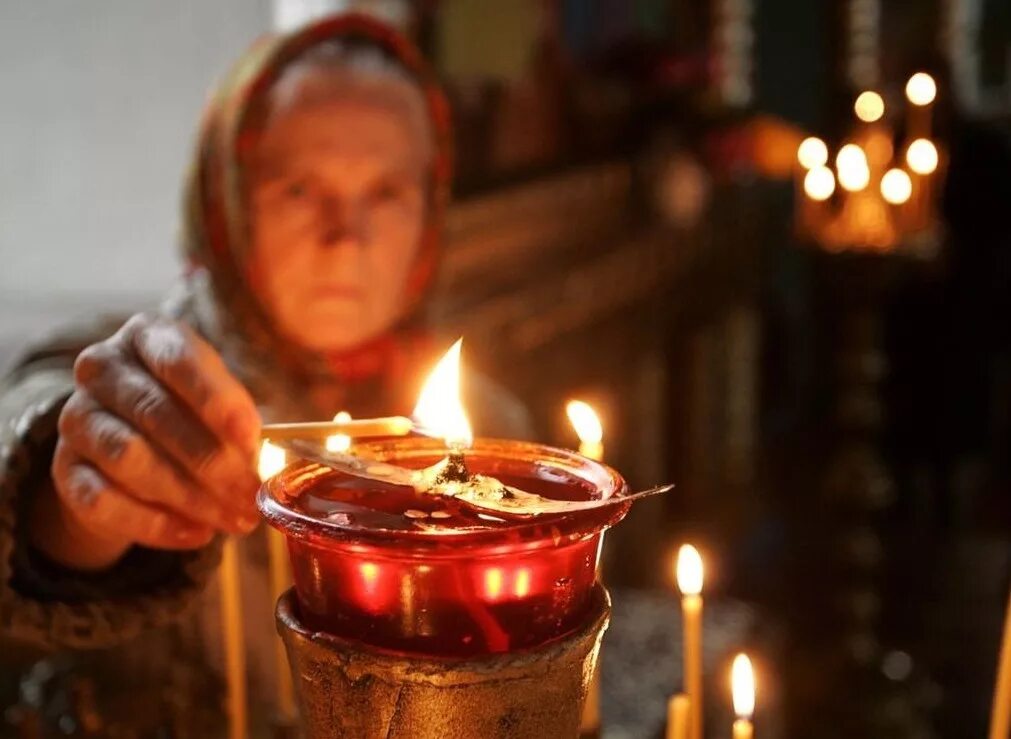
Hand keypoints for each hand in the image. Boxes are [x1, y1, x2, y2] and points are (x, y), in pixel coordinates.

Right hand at [33, 314, 261, 569]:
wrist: (125, 441)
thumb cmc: (189, 409)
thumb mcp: (218, 399)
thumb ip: (239, 420)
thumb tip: (269, 460)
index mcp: (147, 336)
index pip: (178, 360)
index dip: (217, 400)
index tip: (251, 437)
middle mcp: (103, 369)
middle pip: (156, 414)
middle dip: (212, 460)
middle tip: (252, 493)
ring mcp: (77, 418)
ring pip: (130, 458)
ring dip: (189, 495)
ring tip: (235, 518)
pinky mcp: (65, 470)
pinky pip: (105, 501)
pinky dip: (156, 523)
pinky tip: (197, 533)